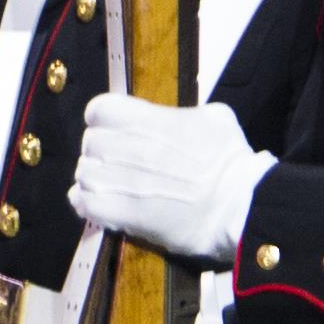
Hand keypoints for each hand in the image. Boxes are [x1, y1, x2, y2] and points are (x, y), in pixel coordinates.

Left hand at [69, 93, 265, 263]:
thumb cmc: (231, 161)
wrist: (239, 206)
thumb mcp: (216, 118)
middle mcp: (128, 147)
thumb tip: (177, 119)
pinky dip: (85, 202)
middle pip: (91, 142)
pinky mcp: (123, 214)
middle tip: (117, 162)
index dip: (103, 119)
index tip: (113, 128)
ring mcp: (122, 181)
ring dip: (94, 178)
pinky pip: (84, 203)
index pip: (100, 110)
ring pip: (85, 173)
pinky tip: (96, 203)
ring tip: (110, 185)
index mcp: (147, 121)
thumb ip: (185, 113)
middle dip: (101, 151)